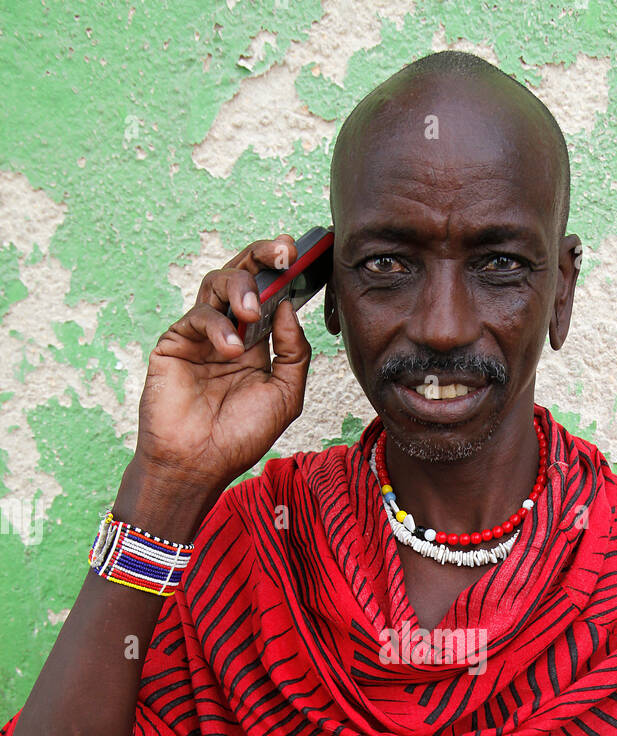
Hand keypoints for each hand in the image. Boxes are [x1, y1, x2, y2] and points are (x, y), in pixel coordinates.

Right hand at [132, 235, 312, 492]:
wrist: (198, 464)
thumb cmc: (240, 436)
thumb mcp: (285, 395)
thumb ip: (294, 352)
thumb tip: (289, 308)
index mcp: (257, 343)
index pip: (271, 294)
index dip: (284, 272)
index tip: (303, 254)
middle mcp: (230, 331)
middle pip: (243, 275)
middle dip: (263, 256)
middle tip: (283, 252)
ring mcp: (201, 334)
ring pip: (218, 283)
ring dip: (242, 288)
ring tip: (254, 313)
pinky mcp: (176, 341)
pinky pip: (198, 314)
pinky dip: (218, 325)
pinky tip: (230, 349)